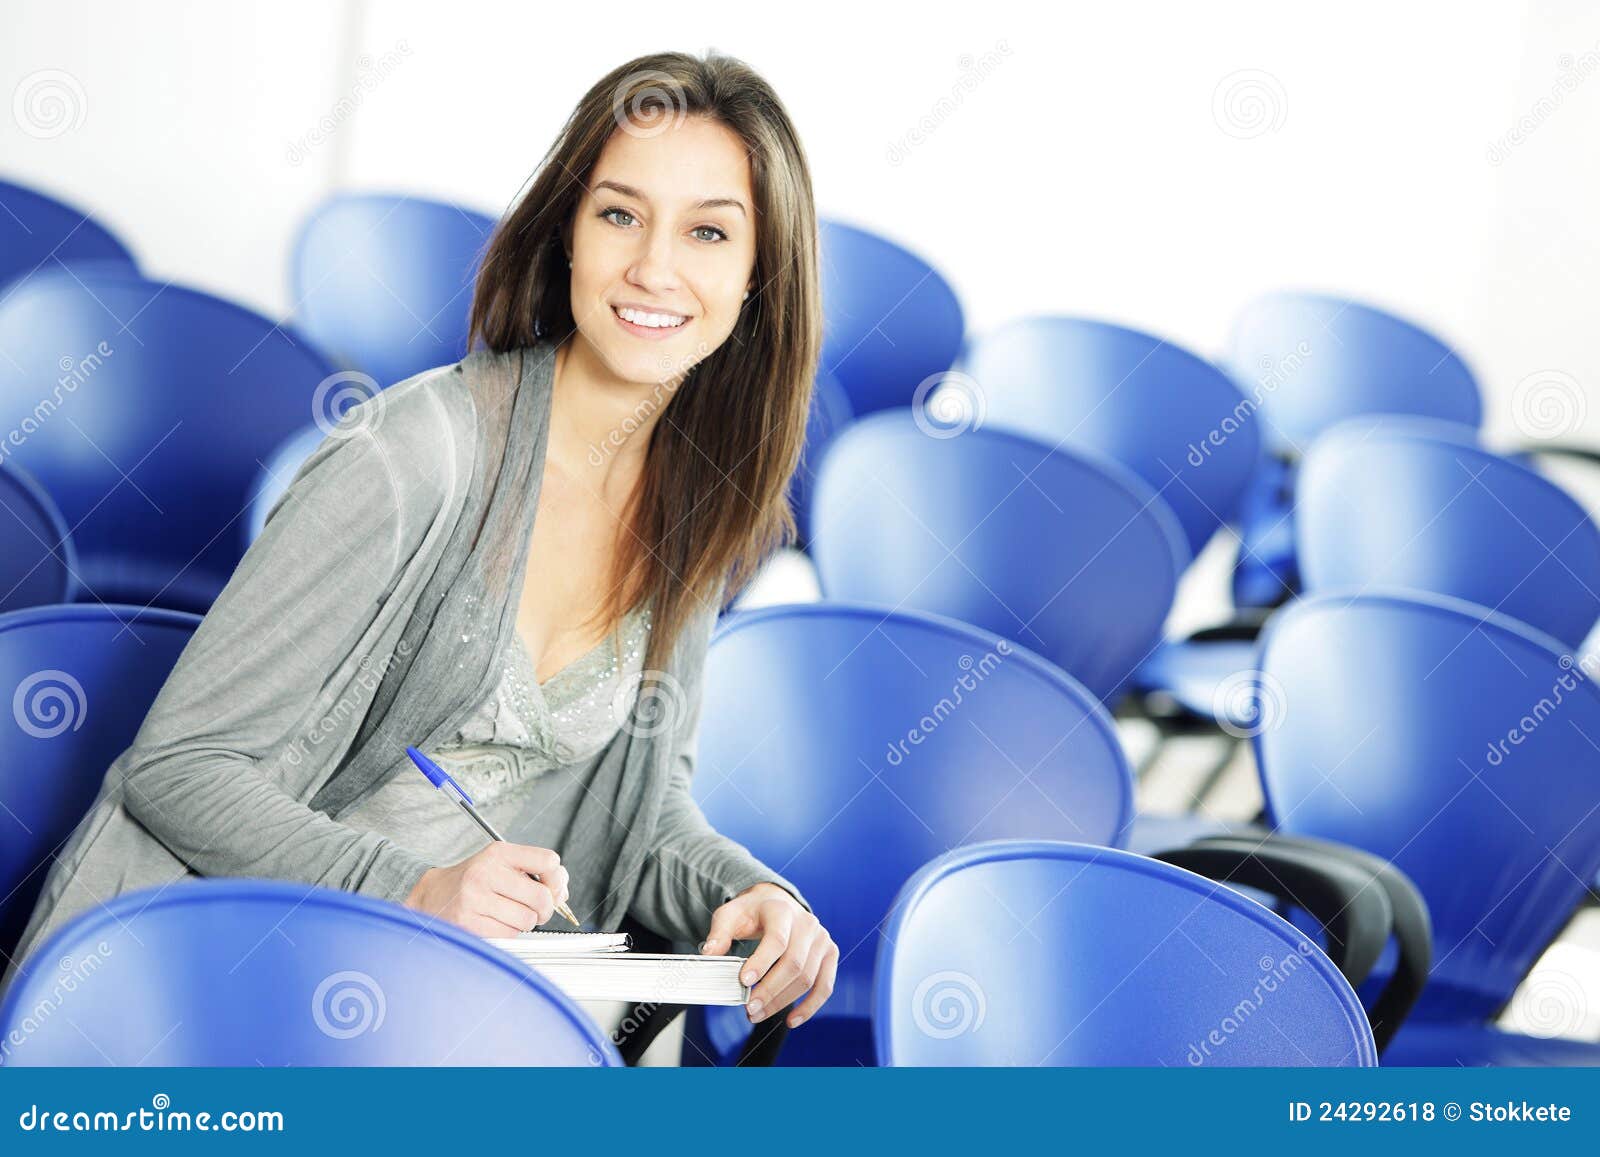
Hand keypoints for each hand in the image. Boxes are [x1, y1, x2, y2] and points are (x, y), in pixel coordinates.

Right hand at [405, 842, 569, 937]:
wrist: (433, 896)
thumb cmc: (474, 880)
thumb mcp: (502, 864)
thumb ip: (535, 872)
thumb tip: (562, 893)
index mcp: (499, 853)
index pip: (548, 861)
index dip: (557, 879)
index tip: (552, 887)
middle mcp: (486, 872)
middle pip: (542, 897)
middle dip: (544, 909)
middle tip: (535, 909)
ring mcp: (475, 898)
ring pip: (527, 920)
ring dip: (524, 922)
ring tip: (509, 914)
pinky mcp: (469, 922)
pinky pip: (509, 934)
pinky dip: (509, 932)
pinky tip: (495, 922)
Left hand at [700, 883, 836, 1028]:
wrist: (777, 903)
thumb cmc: (752, 912)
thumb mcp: (731, 914)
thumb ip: (719, 933)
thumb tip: (709, 953)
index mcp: (782, 910)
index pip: (777, 939)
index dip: (762, 963)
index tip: (744, 982)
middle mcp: (807, 923)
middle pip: (794, 963)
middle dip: (770, 990)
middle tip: (749, 1009)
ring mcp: (822, 939)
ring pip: (808, 978)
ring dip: (783, 1002)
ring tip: (758, 1014)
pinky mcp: (830, 954)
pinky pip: (825, 986)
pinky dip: (810, 1007)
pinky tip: (792, 1020)